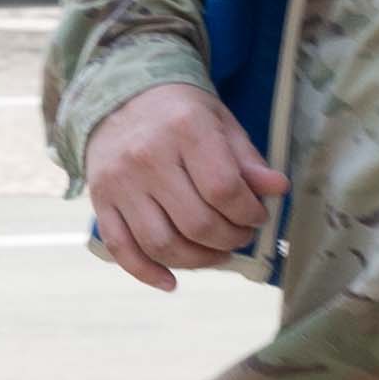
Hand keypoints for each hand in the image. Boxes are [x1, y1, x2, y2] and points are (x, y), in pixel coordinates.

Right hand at [80, 80, 285, 290]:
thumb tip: (277, 190)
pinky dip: (147, 273)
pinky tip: (171, 282)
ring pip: (161, 243)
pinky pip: (121, 248)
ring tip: (216, 254)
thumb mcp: (219, 122)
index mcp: (184, 131)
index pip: (223, 190)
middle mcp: (147, 158)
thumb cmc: (178, 112)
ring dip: (198, 260)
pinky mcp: (101, 201)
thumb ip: (246, 159)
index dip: (248, 213)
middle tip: (241, 236)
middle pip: (196, 223)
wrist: (116, 97)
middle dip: (229, 240)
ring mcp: (120, 183)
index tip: (257, 215)